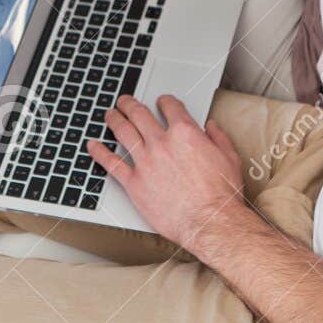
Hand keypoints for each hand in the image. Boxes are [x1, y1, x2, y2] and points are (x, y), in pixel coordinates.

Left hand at [87, 95, 248, 253]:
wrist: (209, 221)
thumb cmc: (220, 195)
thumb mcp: (229, 158)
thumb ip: (218, 138)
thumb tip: (211, 127)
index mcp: (185, 134)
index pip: (170, 107)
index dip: (165, 101)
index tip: (162, 102)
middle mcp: (162, 143)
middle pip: (140, 114)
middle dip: (130, 104)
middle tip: (125, 101)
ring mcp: (145, 162)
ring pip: (123, 132)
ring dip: (114, 119)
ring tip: (109, 114)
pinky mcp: (134, 183)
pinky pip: (111, 163)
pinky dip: (100, 152)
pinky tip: (93, 145)